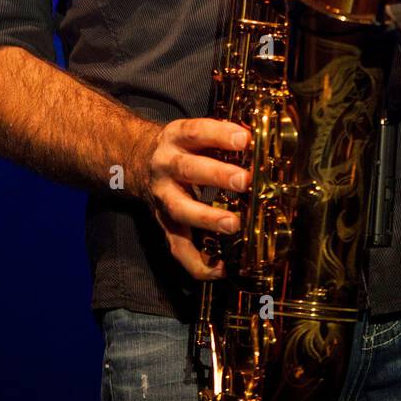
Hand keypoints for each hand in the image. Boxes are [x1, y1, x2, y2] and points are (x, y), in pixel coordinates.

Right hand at [128, 117, 251, 279]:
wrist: (138, 161)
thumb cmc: (182, 147)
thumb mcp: (194, 133)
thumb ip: (221, 136)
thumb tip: (261, 140)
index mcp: (175, 138)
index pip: (196, 132)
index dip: (219, 134)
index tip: (245, 139)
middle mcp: (165, 166)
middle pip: (188, 169)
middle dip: (217, 175)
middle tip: (244, 181)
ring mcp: (163, 197)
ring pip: (181, 209)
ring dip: (207, 218)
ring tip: (233, 224)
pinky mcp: (164, 224)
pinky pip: (178, 248)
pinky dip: (199, 263)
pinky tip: (222, 268)